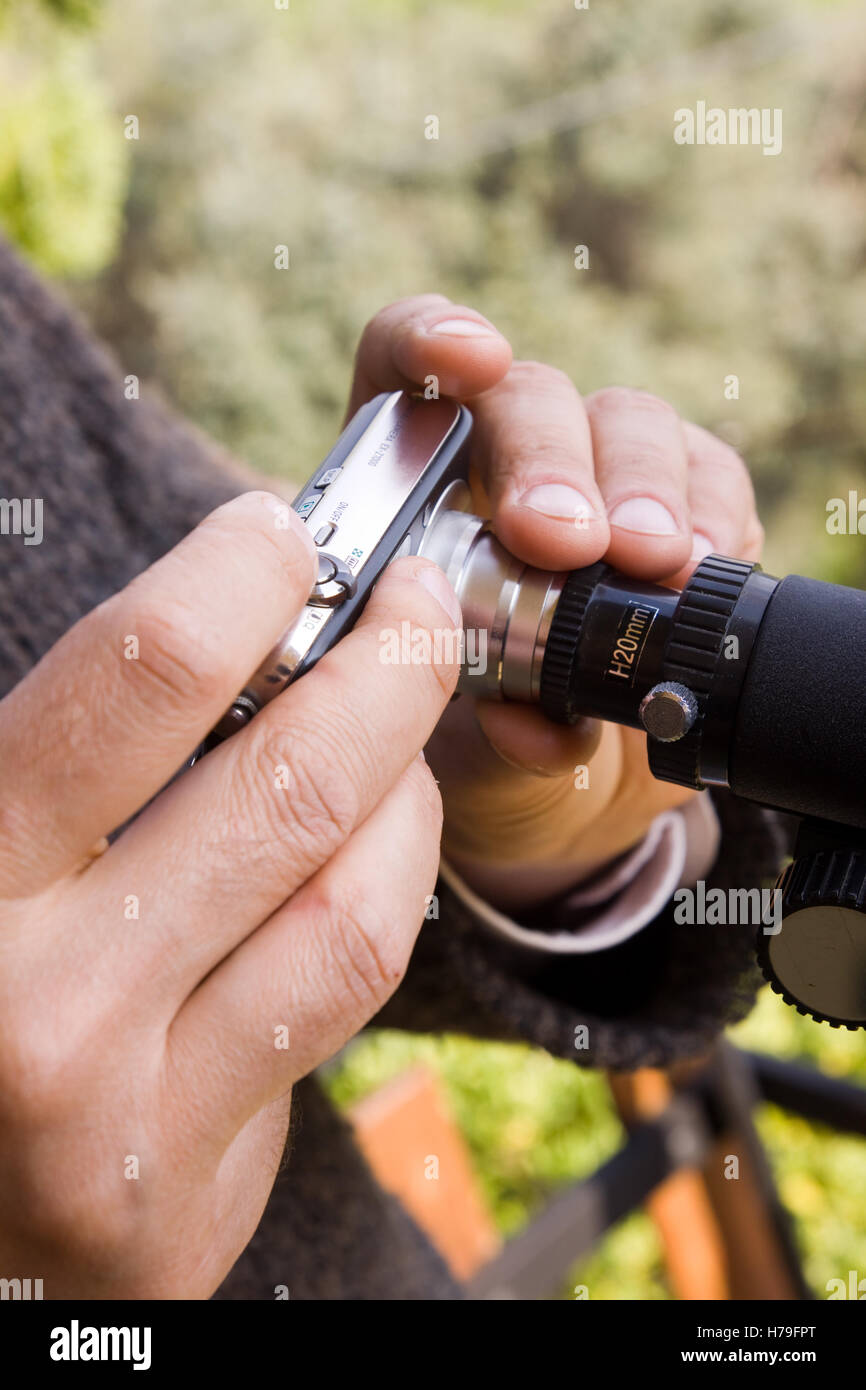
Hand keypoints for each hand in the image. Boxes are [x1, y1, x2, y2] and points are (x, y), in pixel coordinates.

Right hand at [0, 492, 460, 1296]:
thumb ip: (63, 753)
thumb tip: (221, 623)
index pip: (141, 680)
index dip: (240, 578)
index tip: (281, 535)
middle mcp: (42, 1003)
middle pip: (292, 787)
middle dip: (391, 662)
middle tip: (416, 601)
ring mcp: (128, 1116)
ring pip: (352, 906)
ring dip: (409, 784)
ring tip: (403, 724)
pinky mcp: (196, 1189)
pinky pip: (342, 1001)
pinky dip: (388, 892)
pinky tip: (380, 844)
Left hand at [346, 297, 763, 910]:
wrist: (561, 787)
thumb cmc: (479, 748)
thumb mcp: (457, 750)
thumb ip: (483, 725)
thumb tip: (522, 721)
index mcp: (407, 495)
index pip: (402, 368)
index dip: (430, 340)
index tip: (472, 363)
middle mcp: (502, 464)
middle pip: (527, 398)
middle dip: (551, 460)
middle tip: (566, 541)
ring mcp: (598, 476)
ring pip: (627, 421)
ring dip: (642, 485)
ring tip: (654, 559)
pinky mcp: (682, 506)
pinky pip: (711, 476)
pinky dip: (712, 514)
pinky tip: (702, 564)